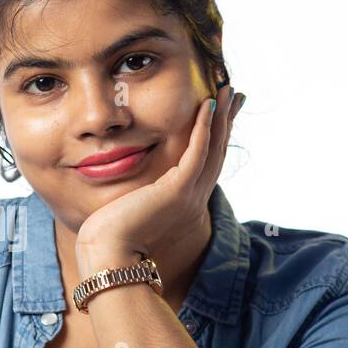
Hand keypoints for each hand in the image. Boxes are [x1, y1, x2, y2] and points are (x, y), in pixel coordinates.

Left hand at [75, 82, 244, 268]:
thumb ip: (139, 198)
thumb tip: (130, 192)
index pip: (206, 164)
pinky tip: (208, 106)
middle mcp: (192, 200)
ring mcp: (188, 195)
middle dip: (228, 122)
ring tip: (229, 92)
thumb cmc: (112, 238)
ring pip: (212, 149)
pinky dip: (204, 128)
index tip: (223, 115)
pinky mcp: (177, 191)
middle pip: (217, 153)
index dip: (217, 137)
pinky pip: (197, 153)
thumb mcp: (132, 211)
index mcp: (184, 204)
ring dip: (221, 118)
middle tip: (237, 96)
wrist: (110, 255)